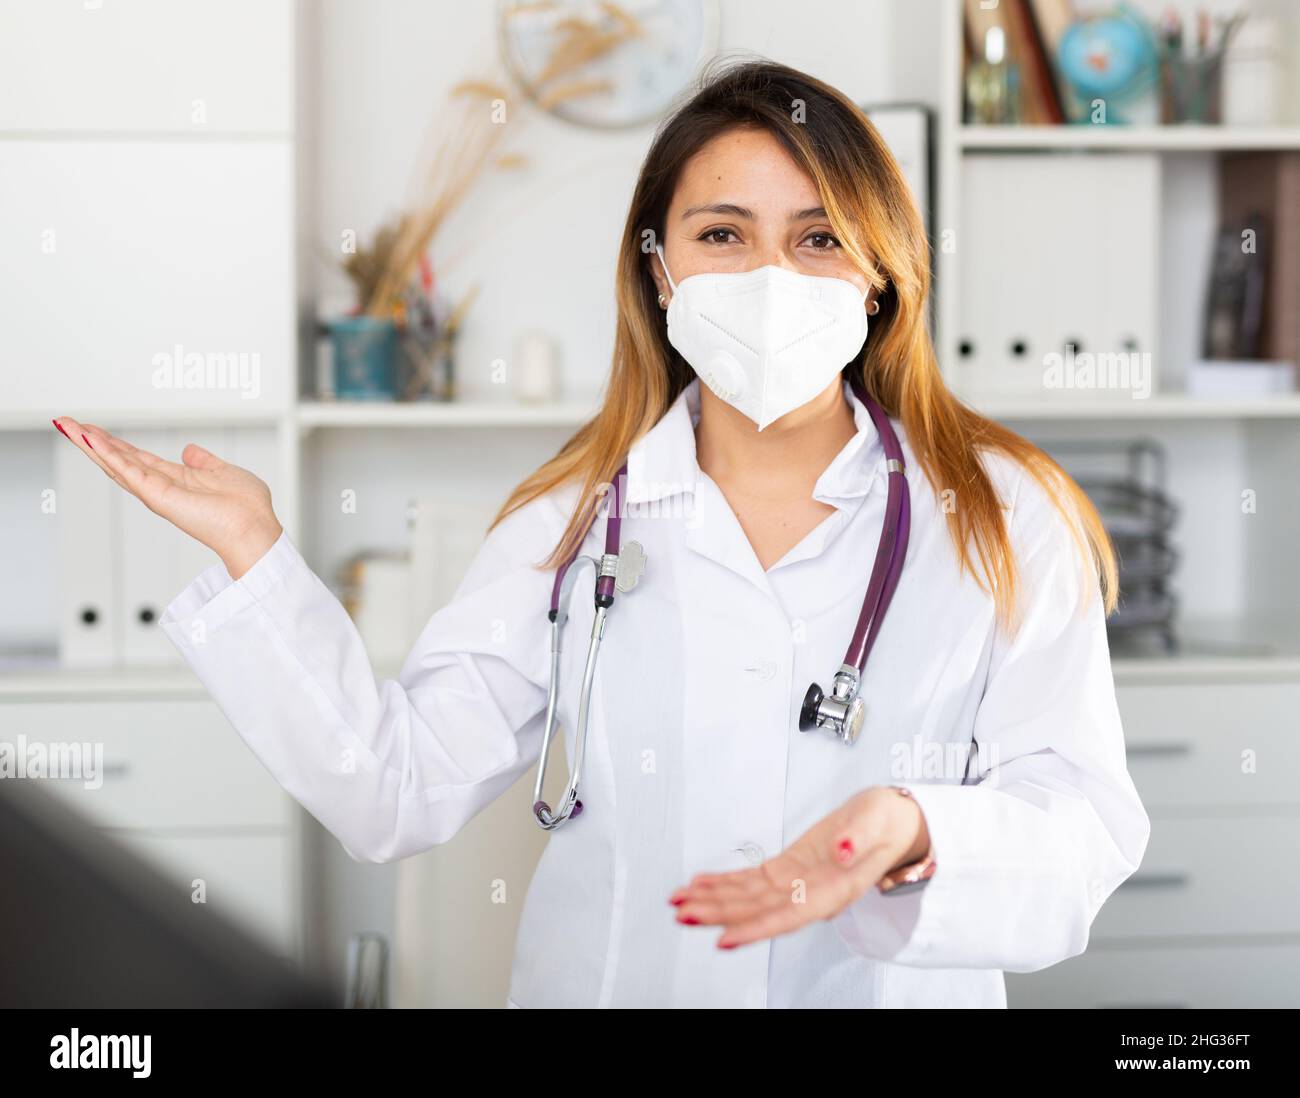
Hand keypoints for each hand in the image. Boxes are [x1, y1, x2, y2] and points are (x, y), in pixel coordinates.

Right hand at [52, 416, 281, 579]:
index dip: (114, 443)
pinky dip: (108, 454)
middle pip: (119, 459)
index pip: (137, 458)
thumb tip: (189, 450)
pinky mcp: (158, 496)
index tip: (92, 429)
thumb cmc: (247, 507)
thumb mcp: (224, 472)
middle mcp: (162, 486)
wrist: (254, 527)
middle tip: (66, 423)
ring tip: (67, 426)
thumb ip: (204, 461)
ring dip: (90, 445)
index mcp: (177, 479)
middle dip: (92, 441)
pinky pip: (128, 471)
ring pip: (116, 464)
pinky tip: (90, 439)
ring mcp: (157, 492)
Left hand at [669, 786, 930, 949]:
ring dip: (712, 901)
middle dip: (718, 914)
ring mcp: (795, 885)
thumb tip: (841, 852)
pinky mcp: (786, 871)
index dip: (755, 929)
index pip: (788, 916)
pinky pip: (750, 882)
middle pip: (757, 910)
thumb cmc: (887, 822)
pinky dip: (722, 883)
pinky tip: (699, 884)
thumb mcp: (878, 820)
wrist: (890, 821)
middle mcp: (809, 894)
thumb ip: (859, 838)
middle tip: (683, 914)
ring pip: (747, 899)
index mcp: (833, 891)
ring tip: (679, 902)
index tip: (724, 939)